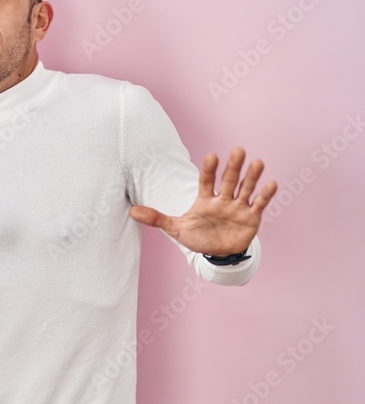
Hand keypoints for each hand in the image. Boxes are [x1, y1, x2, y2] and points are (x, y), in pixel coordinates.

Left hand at [129, 147, 277, 255]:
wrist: (218, 253)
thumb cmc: (198, 237)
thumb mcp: (176, 229)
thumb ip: (156, 219)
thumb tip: (131, 211)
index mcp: (205, 199)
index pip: (206, 181)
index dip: (209, 169)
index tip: (211, 156)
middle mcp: (223, 200)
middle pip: (229, 180)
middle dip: (233, 166)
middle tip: (238, 150)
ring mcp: (238, 207)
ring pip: (246, 188)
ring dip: (252, 176)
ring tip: (257, 162)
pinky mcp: (251, 217)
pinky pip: (259, 204)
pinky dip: (265, 195)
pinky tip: (271, 183)